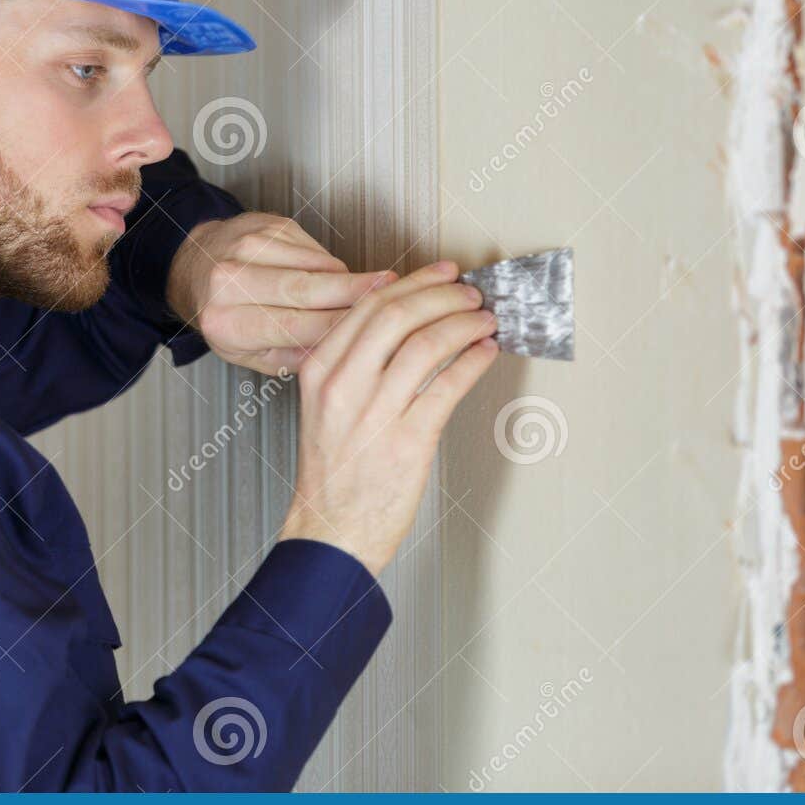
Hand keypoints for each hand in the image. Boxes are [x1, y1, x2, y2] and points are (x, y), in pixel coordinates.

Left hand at [165, 213, 395, 375]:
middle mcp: (231, 280)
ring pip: (315, 265)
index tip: (371, 331)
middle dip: (355, 293)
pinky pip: (313, 248)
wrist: (194, 265)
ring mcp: (248, 248)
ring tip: (370, 291)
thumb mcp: (248, 353)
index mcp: (226, 321)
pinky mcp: (267, 226)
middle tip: (392, 294)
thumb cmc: (225, 314)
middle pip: (305, 288)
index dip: (336, 327)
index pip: (292, 325)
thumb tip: (338, 355)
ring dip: (347, 279)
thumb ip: (293, 358)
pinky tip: (331, 276)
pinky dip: (330, 265)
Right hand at [278, 260, 499, 576]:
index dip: (413, 282)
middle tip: (468, 292)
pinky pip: (448, 386)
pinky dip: (474, 362)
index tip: (439, 274)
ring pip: (427, 344)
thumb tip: (402, 324)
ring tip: (484, 319)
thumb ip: (351, 363)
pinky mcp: (407, 441)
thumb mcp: (323, 405)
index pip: (369, 306)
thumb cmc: (331, 473)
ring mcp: (375, 413)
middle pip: (398, 315)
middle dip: (442, 295)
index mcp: (319, 371)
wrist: (329, 530)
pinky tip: (485, 353)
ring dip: (464, 324)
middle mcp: (343, 386)